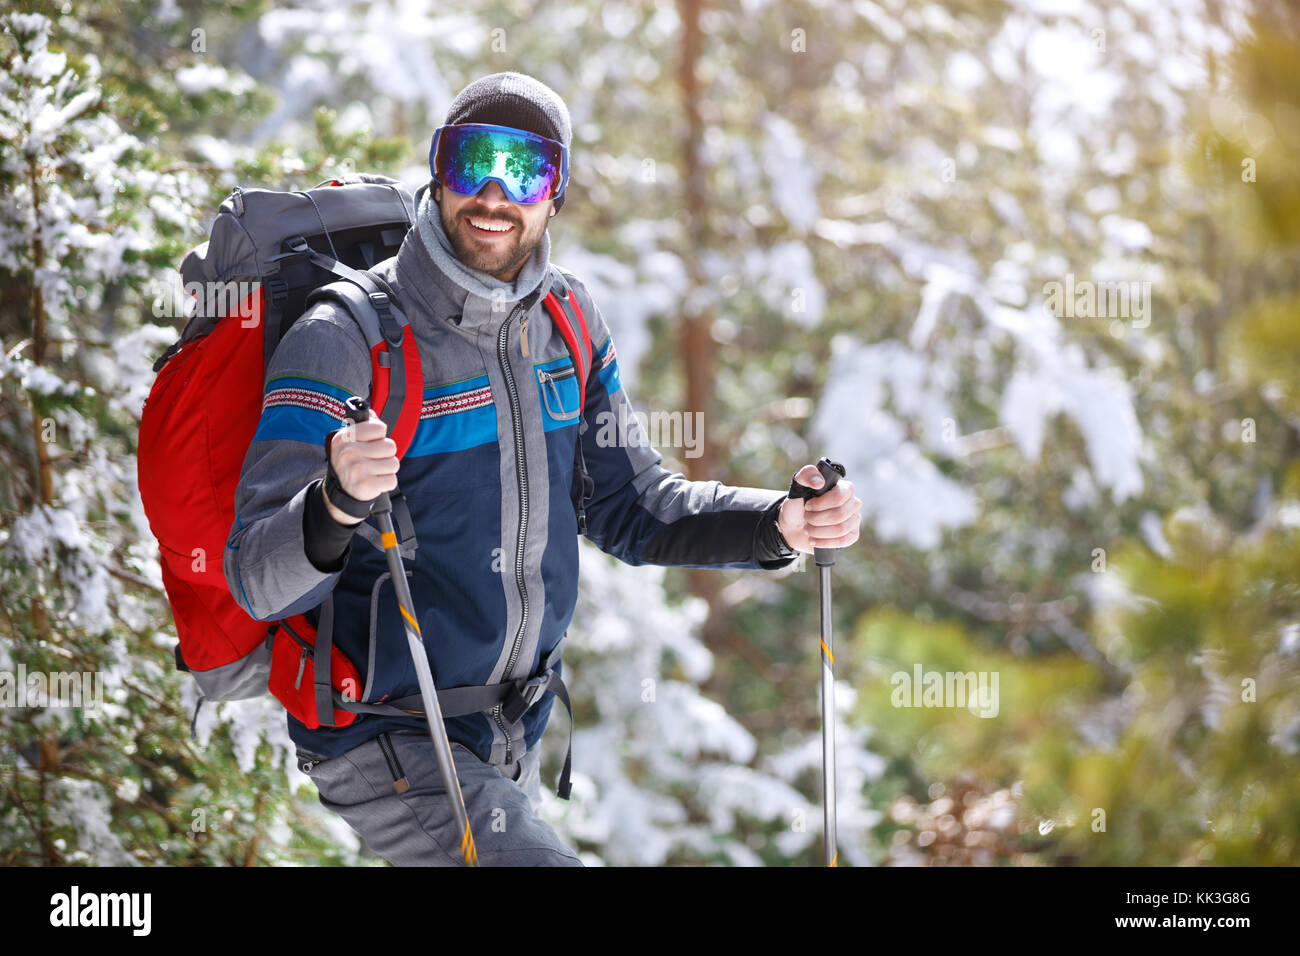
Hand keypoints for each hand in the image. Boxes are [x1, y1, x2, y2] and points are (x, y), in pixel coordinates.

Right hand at [323, 410, 398, 525]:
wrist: (342, 491)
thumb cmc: (350, 462)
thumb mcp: (349, 441)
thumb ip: (363, 425)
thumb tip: (372, 413)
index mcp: (344, 437)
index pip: (379, 427)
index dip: (379, 436)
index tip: (371, 443)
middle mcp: (349, 452)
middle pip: (390, 446)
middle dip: (386, 454)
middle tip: (374, 460)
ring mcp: (357, 470)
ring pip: (394, 463)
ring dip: (388, 468)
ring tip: (375, 471)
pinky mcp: (366, 486)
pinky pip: (392, 480)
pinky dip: (387, 482)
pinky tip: (375, 481)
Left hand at [777, 464, 861, 552]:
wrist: (794, 526)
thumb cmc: (799, 504)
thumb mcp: (797, 486)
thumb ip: (806, 475)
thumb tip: (820, 482)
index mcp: (844, 488)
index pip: (839, 496)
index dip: (821, 504)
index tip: (808, 505)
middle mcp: (853, 503)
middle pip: (839, 515)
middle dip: (817, 519)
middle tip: (806, 518)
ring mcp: (854, 520)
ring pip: (840, 529)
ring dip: (818, 531)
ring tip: (808, 528)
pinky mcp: (852, 535)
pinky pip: (842, 541)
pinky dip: (823, 542)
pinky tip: (813, 539)